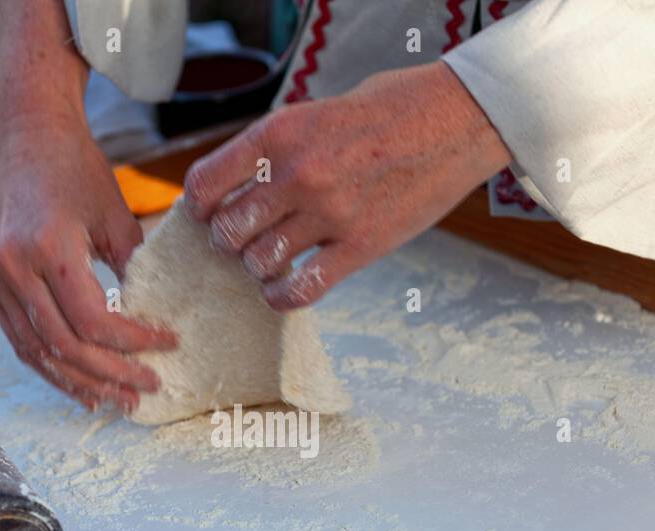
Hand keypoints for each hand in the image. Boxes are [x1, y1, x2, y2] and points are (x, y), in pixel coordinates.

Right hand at [0, 115, 177, 412]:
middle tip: (149, 387)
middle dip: (112, 374)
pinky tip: (83, 388)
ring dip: (82, 383)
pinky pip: (22, 341)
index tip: (168, 345)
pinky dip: (53, 369)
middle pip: (65, 346)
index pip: (93, 321)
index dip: (133, 343)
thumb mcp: (115, 215)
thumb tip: (153, 321)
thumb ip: (134, 269)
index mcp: (47, 247)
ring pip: (39, 354)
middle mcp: (13, 268)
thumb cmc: (77, 169)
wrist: (25, 135)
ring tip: (120, 400)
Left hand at [183, 61, 511, 309]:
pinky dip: (281, 297)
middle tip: (243, 241)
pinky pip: (302, 289)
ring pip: (259, 262)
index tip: (208, 214)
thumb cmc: (387, 110)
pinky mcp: (361, 245)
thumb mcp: (315, 112)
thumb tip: (238, 187)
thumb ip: (276, 150)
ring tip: (271, 259)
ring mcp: (329, 213)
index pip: (205, 185)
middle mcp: (297, 174)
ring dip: (257, 267)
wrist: (455, 118)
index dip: (199, 207)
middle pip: (228, 231)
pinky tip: (281, 290)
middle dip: (229, 241)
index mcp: (279, 134)